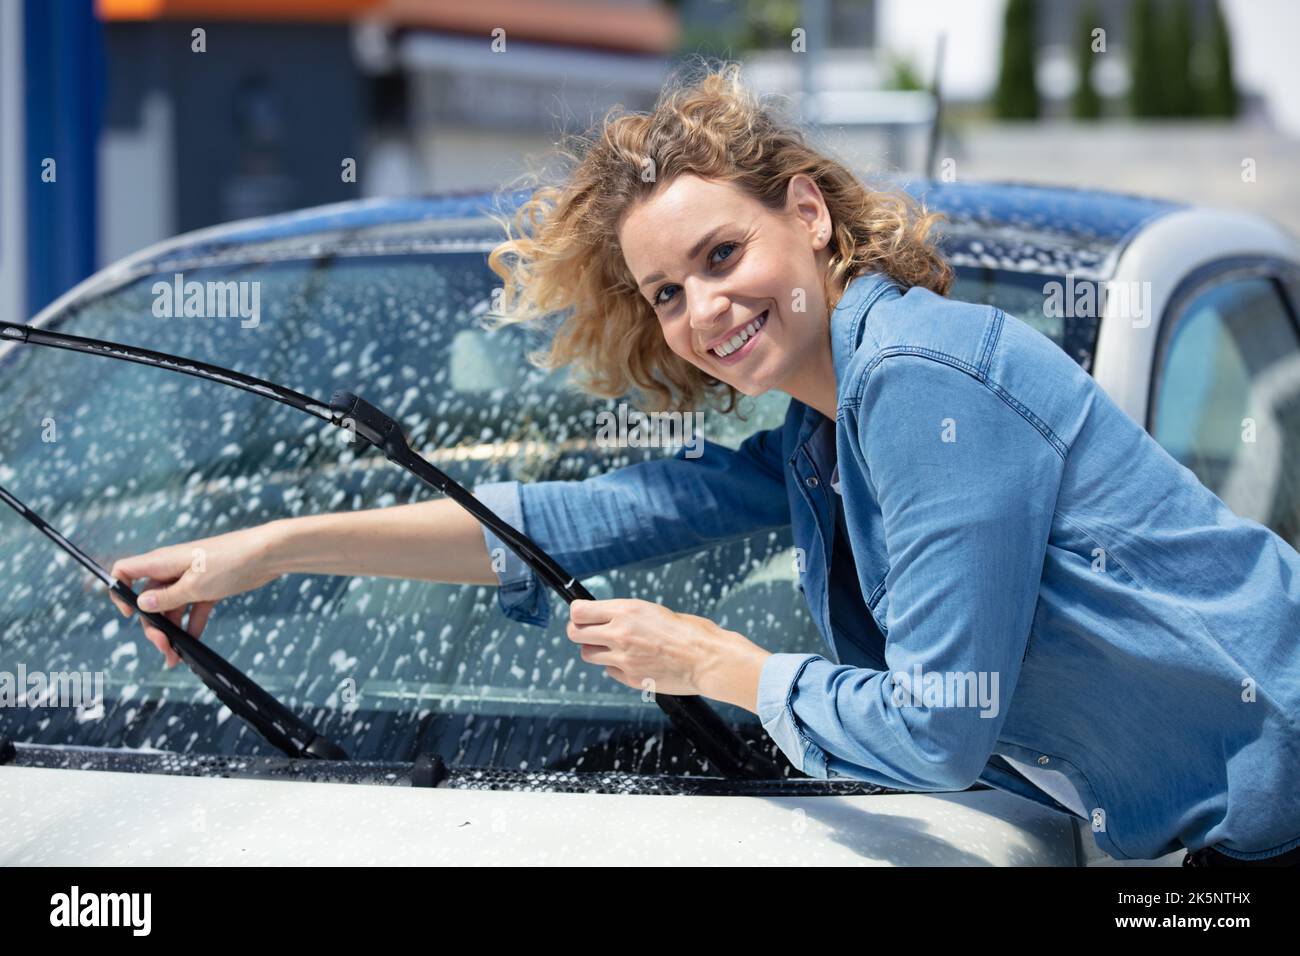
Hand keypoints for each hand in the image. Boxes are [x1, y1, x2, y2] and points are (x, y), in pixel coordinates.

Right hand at [106, 523, 282, 668]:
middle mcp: (172, 568)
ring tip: (177, 656)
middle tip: (164, 648)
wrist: (269, 554)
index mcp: (162, 562)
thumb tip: (141, 604)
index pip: (126, 570)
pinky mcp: (209, 586)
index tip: (130, 615)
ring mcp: (191, 577)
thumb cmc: (230, 562)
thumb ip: (167, 597)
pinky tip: (192, 644)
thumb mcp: (195, 585)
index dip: (120, 592)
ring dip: (172, 631)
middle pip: (150, 599)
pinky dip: (191, 624)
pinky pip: (193, 608)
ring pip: (172, 607)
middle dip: (153, 625)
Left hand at [566, 598, 769, 707]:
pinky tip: (635, 662)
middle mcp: (619, 634)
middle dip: (580, 632)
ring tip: (616, 648)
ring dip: (596, 651)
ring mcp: (623, 659)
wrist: (708, 660)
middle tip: (591, 633)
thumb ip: (626, 615)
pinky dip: (616, 667)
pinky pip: (610, 671)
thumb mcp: (654, 611)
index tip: (583, 615)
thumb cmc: (689, 632)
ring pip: (588, 655)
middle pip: (575, 634)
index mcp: (627, 611)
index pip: (579, 612)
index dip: (578, 614)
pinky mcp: (630, 678)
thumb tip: (606, 617)